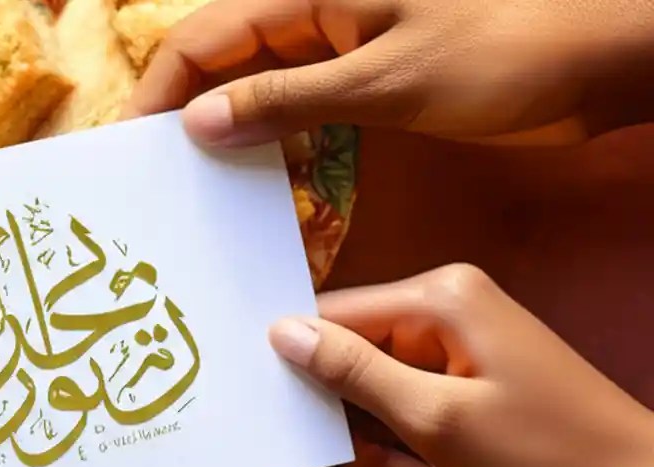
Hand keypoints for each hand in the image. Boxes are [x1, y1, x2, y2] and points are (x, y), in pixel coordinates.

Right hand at [126, 0, 653, 145]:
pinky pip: (297, 106)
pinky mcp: (367, 76)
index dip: (159, 90)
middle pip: (221, 59)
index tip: (129, 150)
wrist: (600, 58)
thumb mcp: (388, 80)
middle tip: (151, 179)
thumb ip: (288, 99)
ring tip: (189, 187)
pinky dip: (270, 140)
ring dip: (223, 130)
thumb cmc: (503, 52)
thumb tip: (196, 122)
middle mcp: (316, 12)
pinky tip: (255, 182)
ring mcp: (342, 44)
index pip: (204, 36)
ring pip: (256, 84)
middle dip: (182, 112)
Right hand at [269, 264, 653, 466]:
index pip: (331, 315)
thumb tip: (277, 329)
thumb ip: (351, 371)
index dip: (300, 366)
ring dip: (383, 449)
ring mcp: (457, 350)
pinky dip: (409, 452)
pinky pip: (405, 413)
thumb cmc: (540, 453)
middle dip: (354, 423)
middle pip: (349, 359)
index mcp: (436, 297)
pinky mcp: (466, 388)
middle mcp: (442, 310)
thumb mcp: (434, 418)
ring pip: (372, 396)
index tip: (282, 418)